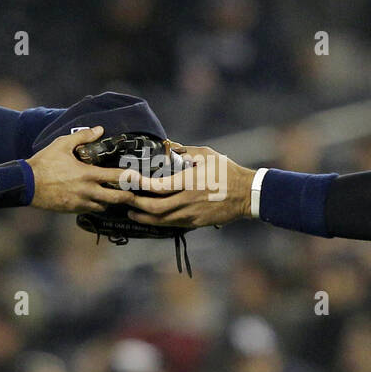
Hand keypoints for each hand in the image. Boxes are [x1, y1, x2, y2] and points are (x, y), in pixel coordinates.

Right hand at [27, 126, 136, 212]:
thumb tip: (99, 129)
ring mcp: (80, 203)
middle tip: (134, 191)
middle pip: (117, 198)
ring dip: (112, 201)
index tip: (139, 177)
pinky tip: (98, 199)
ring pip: (105, 207)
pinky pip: (92, 211)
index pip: (117, 177)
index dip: (131, 178)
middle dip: (128, 195)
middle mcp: (87, 192)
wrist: (26, 184)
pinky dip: (98, 206)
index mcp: (87, 175)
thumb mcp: (62, 145)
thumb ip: (82, 136)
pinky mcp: (72, 210)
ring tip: (116, 194)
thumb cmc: (44, 163)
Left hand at [126, 144, 253, 227]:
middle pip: (154, 208)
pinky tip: (150, 217)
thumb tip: (168, 146)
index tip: (128, 179)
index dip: (140, 185)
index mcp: (189, 182)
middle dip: (136, 205)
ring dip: (143, 216)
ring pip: (161, 220)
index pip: (158, 187)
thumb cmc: (226, 172)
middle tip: (124, 199)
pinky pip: (171, 225)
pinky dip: (157, 222)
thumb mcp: (206, 154)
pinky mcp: (195, 222)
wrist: (246, 195)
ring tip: (131, 211)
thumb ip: (185, 151)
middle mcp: (187, 201)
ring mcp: (191, 214)